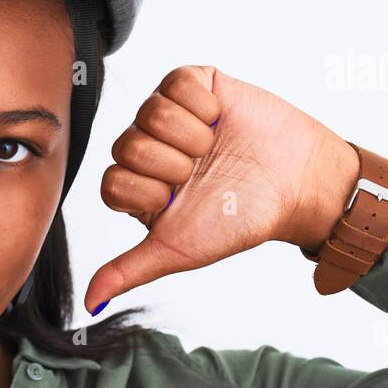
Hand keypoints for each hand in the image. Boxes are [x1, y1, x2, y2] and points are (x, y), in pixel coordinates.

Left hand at [84, 65, 356, 313]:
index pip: (111, 181)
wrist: (299, 186)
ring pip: (150, 113)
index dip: (148, 191)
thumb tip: (89, 304)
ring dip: (190, 137)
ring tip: (212, 147)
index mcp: (137, 186)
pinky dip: (202, 105)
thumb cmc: (240, 221)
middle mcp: (147, 149)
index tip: (177, 199)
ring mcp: (168, 115)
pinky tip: (219, 120)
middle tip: (200, 172)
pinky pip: (175, 83)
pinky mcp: (194, 84)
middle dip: (172, 166)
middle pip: (127, 146)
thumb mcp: (179, 250)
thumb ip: (130, 270)